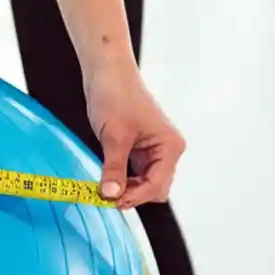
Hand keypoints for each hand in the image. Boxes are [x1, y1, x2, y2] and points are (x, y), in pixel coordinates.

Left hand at [84, 65, 185, 209]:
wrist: (107, 72)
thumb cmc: (116, 95)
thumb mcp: (114, 137)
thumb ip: (114, 169)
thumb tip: (110, 195)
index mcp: (170, 146)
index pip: (156, 185)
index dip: (134, 197)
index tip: (111, 202)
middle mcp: (167, 150)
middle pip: (154, 188)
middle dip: (132, 195)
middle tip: (106, 196)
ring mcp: (154, 150)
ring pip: (145, 183)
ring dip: (126, 188)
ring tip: (104, 188)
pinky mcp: (140, 148)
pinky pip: (135, 173)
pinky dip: (122, 178)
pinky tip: (107, 178)